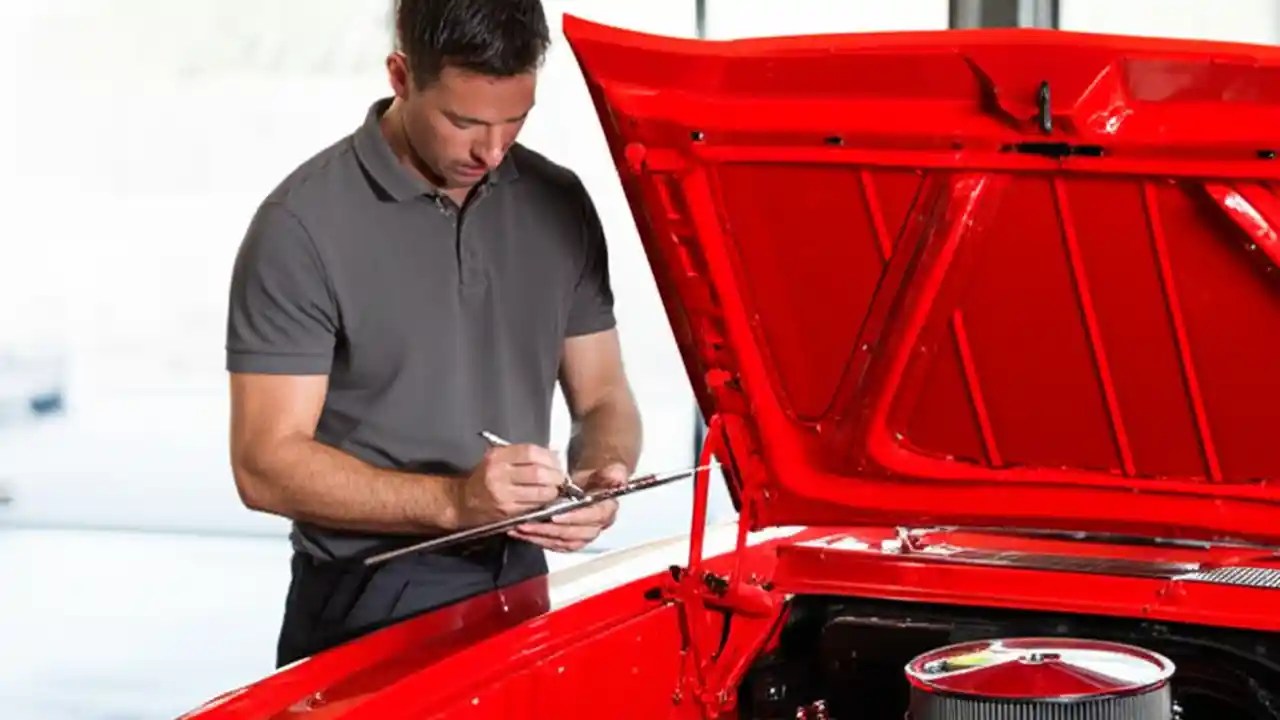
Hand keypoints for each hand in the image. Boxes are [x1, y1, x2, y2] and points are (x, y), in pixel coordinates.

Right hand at [453, 443, 563, 526]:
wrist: (462, 501)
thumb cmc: (483, 478)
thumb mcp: (497, 459)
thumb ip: (523, 455)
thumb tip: (553, 453)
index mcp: (497, 457)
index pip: (531, 452)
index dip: (549, 457)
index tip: (557, 462)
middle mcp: (499, 474)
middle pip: (538, 473)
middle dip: (556, 476)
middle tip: (561, 478)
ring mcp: (503, 495)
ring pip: (539, 492)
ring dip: (553, 491)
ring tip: (555, 489)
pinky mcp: (507, 511)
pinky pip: (534, 506)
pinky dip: (544, 503)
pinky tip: (545, 500)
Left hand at [509, 462, 627, 552]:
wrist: (590, 485)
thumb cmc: (596, 479)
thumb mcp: (608, 470)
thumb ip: (613, 473)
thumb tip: (617, 478)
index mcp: (607, 511)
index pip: (593, 517)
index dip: (574, 517)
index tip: (556, 515)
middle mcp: (596, 527)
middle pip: (574, 533)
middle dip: (551, 529)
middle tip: (531, 523)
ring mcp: (581, 536)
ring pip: (562, 542)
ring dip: (540, 536)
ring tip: (521, 527)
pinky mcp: (568, 541)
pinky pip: (553, 544)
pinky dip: (536, 539)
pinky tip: (521, 532)